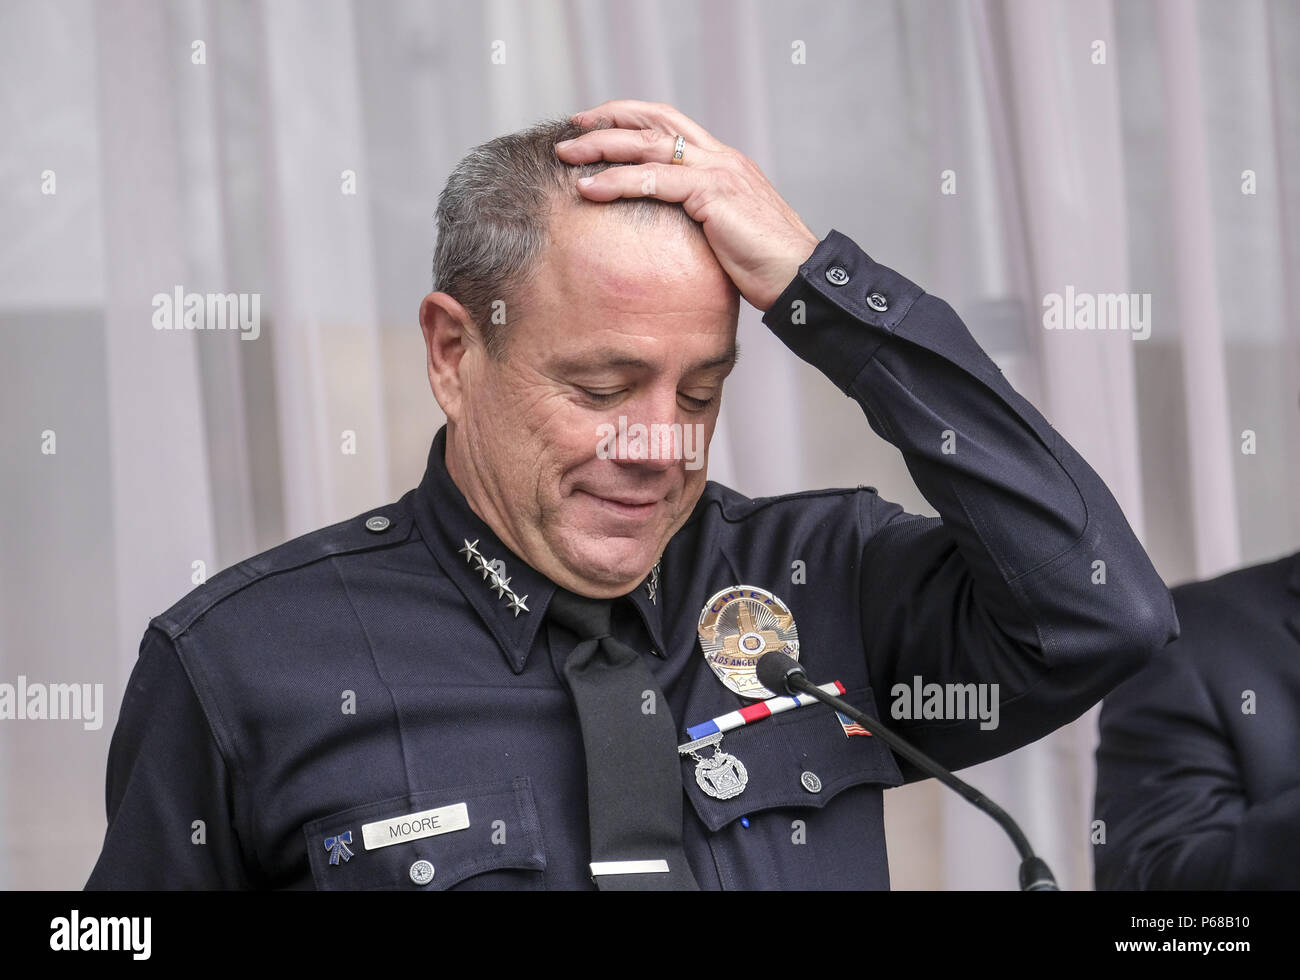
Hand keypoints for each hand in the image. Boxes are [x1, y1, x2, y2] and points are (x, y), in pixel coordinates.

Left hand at [555, 100, 820, 312]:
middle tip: (570, 128)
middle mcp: (721, 158)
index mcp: (724, 163)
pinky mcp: (714, 194)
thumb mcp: (725, 235)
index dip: (630, 119)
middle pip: (655, 121)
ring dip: (602, 147)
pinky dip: (617, 181)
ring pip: (649, 145)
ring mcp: (718, 172)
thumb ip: (697, 222)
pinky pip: (654, 180)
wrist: (800, 278)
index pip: (670, 124)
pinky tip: (589, 188)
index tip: (594, 126)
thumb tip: (665, 236)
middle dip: (608, 120)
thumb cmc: (765, 267)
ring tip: (567, 155)